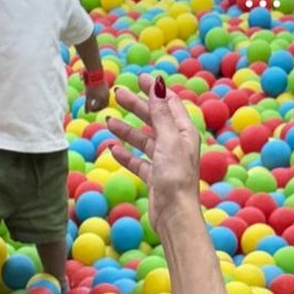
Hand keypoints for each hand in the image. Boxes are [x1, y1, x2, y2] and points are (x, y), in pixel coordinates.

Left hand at [84, 82, 108, 114]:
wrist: (96, 74)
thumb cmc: (90, 85)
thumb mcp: (87, 96)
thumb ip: (87, 105)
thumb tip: (86, 113)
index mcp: (101, 100)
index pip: (96, 108)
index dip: (92, 110)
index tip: (88, 110)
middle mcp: (106, 97)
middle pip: (102, 107)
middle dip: (97, 109)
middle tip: (92, 109)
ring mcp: (108, 94)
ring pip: (105, 103)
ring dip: (100, 105)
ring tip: (95, 104)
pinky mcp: (108, 90)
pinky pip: (106, 98)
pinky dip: (102, 101)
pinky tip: (97, 99)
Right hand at [107, 76, 201, 237]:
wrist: (174, 215)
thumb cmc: (175, 178)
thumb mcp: (167, 140)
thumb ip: (161, 113)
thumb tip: (158, 84)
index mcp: (184, 132)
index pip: (169, 103)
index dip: (154, 90)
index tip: (140, 79)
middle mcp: (176, 144)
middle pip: (154, 119)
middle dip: (136, 106)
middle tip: (118, 94)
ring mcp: (165, 161)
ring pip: (143, 139)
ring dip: (127, 130)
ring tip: (109, 120)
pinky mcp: (154, 177)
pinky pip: (138, 161)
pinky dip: (126, 154)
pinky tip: (112, 149)